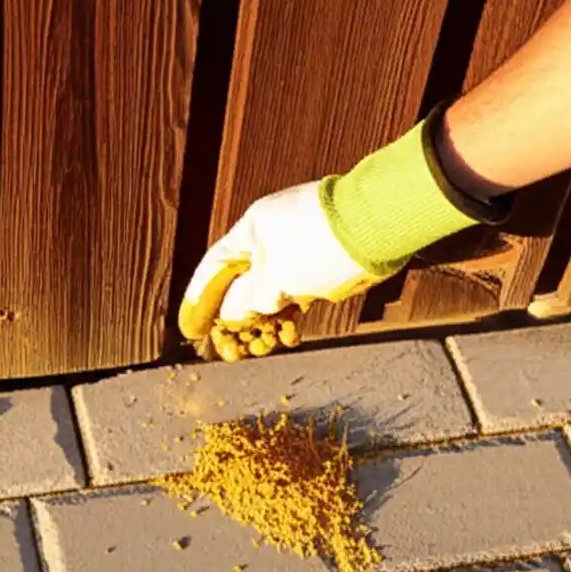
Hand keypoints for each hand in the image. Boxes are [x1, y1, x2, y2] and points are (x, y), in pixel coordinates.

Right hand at [178, 181, 379, 359]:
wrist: (379, 224)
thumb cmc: (321, 245)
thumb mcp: (276, 279)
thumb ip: (248, 300)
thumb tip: (232, 314)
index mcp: (252, 229)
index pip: (215, 266)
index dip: (199, 299)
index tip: (191, 327)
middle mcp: (273, 235)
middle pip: (243, 281)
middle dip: (235, 316)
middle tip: (229, 347)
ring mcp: (300, 246)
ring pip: (273, 289)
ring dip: (265, 319)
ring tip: (262, 345)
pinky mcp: (325, 258)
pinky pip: (298, 290)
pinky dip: (291, 313)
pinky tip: (290, 334)